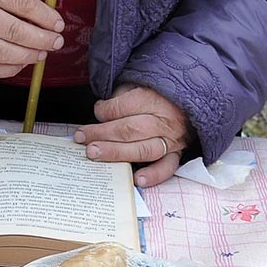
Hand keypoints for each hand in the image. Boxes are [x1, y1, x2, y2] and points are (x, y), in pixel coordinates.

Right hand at [0, 0, 63, 79]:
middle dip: (40, 39)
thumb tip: (48, 21)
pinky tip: (21, 63)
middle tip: (55, 42)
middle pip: (13, 31)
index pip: (22, 3)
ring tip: (40, 53)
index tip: (58, 24)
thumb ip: (23, 0)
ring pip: (1, 53)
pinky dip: (9, 69)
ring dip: (27, 56)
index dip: (45, 16)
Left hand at [75, 85, 190, 186]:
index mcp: (153, 99)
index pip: (124, 107)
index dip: (105, 110)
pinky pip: (168, 167)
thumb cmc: (156, 95)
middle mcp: (164, 121)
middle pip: (130, 129)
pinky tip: (137, 180)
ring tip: (94, 154)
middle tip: (82, 138)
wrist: (185, 103)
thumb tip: (100, 114)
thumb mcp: (137, 86)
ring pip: (143, 149)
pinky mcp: (177, 154)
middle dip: (102, 134)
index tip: (97, 110)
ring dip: (116, 153)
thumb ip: (120, 98)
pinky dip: (154, 175)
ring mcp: (171, 140)